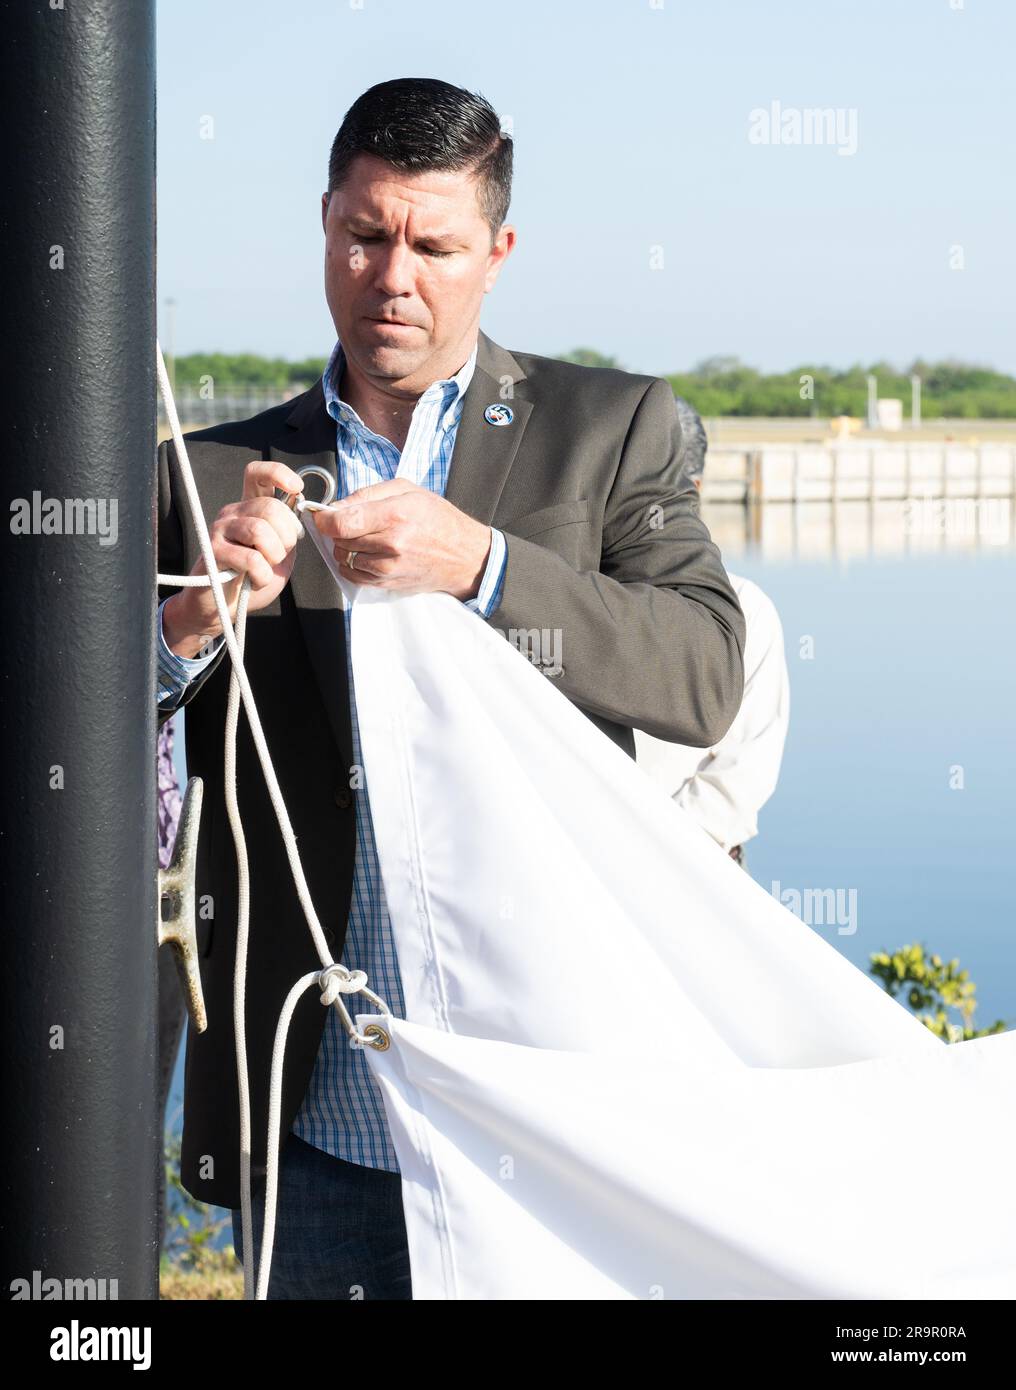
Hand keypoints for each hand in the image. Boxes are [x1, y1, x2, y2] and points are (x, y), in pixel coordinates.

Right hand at [163, 461, 305, 657]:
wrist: (223, 609)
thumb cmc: (252, 580)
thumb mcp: (279, 554)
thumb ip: (288, 533)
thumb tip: (299, 511)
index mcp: (250, 509)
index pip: (258, 474)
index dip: (279, 473)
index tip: (297, 489)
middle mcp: (233, 513)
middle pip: (270, 507)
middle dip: (287, 536)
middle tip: (280, 555)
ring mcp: (220, 530)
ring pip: (260, 530)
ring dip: (274, 556)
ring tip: (267, 569)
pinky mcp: (213, 552)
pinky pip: (250, 558)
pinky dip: (262, 575)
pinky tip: (256, 581)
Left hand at [309, 478, 491, 599]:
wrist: (465, 557)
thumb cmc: (439, 520)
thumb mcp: (408, 490)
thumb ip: (368, 493)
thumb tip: (336, 505)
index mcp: (395, 515)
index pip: (341, 522)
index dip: (324, 518)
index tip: (323, 515)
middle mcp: (391, 544)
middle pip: (340, 540)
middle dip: (339, 530)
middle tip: (353, 523)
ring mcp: (389, 568)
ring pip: (344, 558)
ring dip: (346, 548)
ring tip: (365, 538)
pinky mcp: (388, 584)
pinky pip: (353, 576)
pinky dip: (352, 565)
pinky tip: (367, 554)